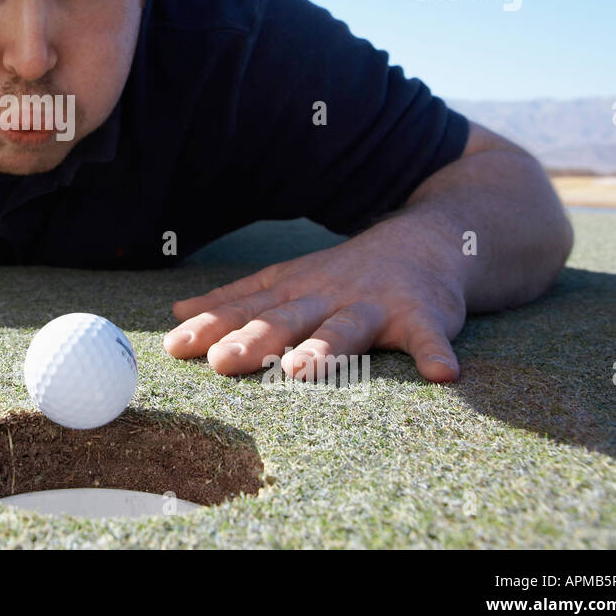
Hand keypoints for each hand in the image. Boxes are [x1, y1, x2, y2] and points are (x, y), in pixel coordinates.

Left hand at [165, 215, 465, 382]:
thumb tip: (177, 312)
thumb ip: (237, 300)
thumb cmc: (345, 274)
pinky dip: (435, 354)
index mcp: (292, 291)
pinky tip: (443, 376)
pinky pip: (428, 337)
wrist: (426, 240)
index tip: (173, 347)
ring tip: (301, 371)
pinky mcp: (423, 315)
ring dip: (325, 349)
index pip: (244, 310)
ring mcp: (374, 304)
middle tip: (220, 362)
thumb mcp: (287, 281)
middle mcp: (326, 296)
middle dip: (252, 340)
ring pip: (346, 328)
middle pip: (285, 320)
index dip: (209, 327)